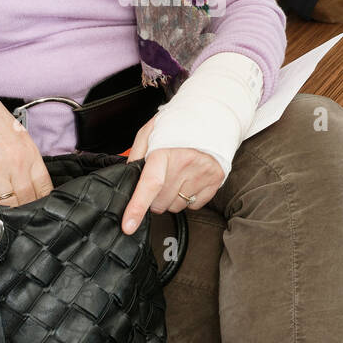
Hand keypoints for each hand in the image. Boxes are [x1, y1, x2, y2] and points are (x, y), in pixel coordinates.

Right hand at [0, 76, 53, 207]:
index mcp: (30, 153)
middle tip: (25, 216)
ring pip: (11, 205)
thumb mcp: (18, 135)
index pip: (44, 187)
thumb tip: (28, 180)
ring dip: (11, 213)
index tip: (40, 207)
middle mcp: (17, 164)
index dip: (43, 201)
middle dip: (28, 209)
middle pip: (28, 199)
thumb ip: (25, 158)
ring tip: (9, 217)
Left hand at [122, 114, 224, 234]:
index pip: (150, 185)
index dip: (137, 208)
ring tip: (175, 178)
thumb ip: (135, 155)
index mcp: (164, 152)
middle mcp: (184, 164)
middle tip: (158, 182)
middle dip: (154, 199)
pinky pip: (194, 205)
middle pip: (160, 202)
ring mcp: (202, 174)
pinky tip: (188, 181)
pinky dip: (188, 198)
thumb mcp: (149, 133)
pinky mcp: (215, 180)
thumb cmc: (177, 125)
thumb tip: (127, 177)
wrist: (210, 116)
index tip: (129, 225)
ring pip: (176, 206)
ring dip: (171, 199)